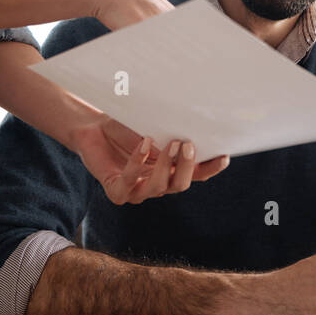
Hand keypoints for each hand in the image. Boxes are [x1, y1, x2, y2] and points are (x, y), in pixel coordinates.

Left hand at [69, 115, 229, 204]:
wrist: (92, 127)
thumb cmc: (125, 125)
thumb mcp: (153, 124)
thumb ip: (171, 129)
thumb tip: (193, 122)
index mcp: (170, 170)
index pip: (196, 174)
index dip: (210, 168)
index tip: (223, 155)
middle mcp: (156, 184)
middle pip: (179, 185)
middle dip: (187, 167)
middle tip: (188, 144)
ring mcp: (136, 191)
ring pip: (158, 188)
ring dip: (165, 166)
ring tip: (170, 143)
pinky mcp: (116, 192)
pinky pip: (130, 183)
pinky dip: (137, 162)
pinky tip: (144, 143)